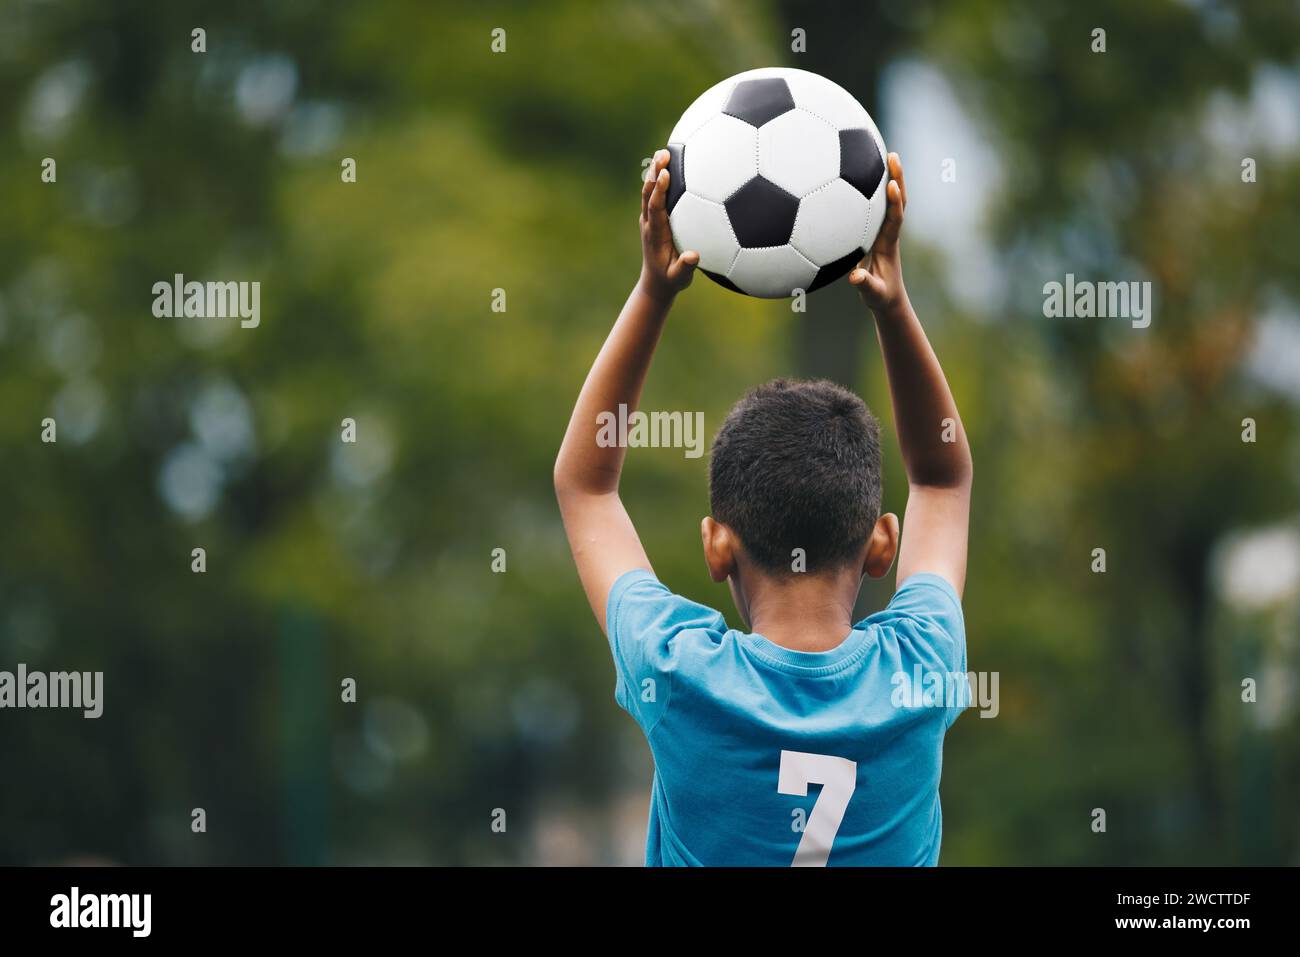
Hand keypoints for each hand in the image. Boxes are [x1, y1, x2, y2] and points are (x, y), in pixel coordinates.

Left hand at [639, 149, 698, 300]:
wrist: (655, 283)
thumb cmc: (671, 280)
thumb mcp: (680, 278)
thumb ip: (686, 268)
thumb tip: (694, 256)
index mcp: (656, 234)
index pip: (655, 207)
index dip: (660, 190)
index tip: (666, 173)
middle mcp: (649, 223)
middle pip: (648, 193)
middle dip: (655, 173)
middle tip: (664, 153)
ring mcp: (649, 220)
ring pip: (649, 192)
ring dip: (655, 172)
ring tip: (664, 151)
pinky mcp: (653, 218)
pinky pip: (654, 195)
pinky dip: (660, 179)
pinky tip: (671, 165)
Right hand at [849, 152, 906, 312]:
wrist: (888, 298)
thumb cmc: (880, 296)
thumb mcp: (872, 294)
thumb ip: (864, 285)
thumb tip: (854, 278)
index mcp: (889, 244)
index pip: (894, 219)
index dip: (895, 202)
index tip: (892, 185)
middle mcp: (889, 232)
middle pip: (897, 200)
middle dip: (897, 178)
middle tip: (892, 155)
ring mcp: (884, 230)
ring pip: (887, 200)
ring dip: (888, 177)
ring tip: (883, 153)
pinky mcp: (876, 231)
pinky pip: (875, 205)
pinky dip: (872, 188)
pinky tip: (862, 173)